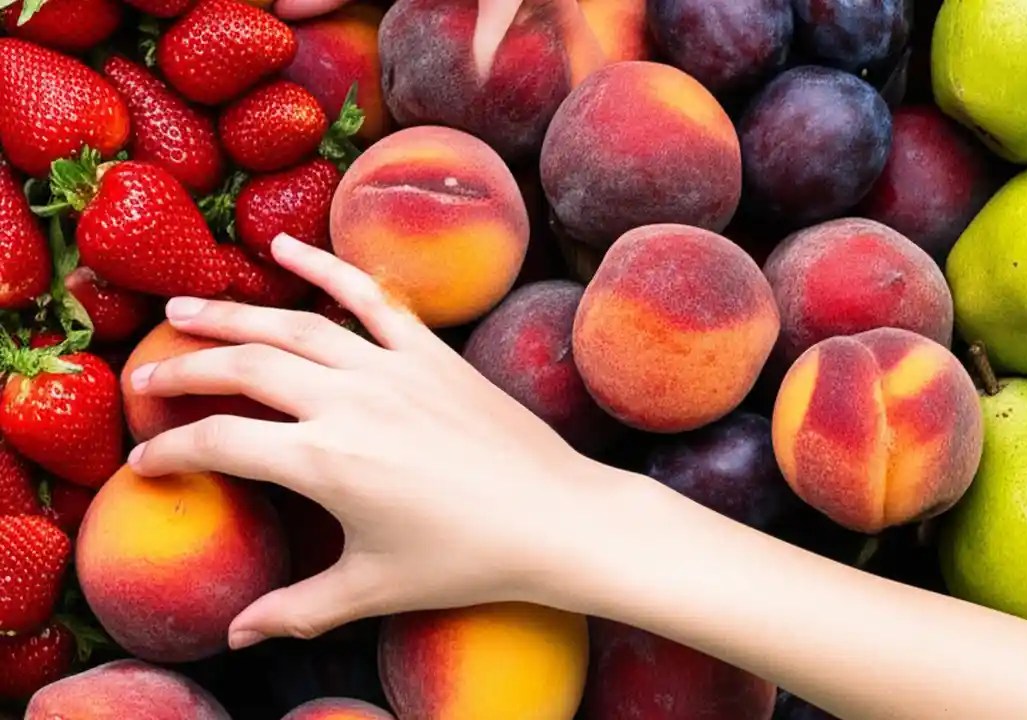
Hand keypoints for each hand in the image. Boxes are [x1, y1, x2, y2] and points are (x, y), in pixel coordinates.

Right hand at [126, 234, 605, 648]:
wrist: (556, 519)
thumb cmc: (466, 561)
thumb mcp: (372, 588)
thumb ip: (296, 610)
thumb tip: (236, 637)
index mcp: (324, 463)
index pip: (218, 444)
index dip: (169, 451)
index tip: (143, 460)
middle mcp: (349, 403)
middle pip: (242, 369)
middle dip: (182, 370)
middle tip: (144, 377)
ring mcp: (393, 369)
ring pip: (293, 325)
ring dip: (231, 313)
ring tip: (183, 309)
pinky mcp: (431, 352)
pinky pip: (369, 296)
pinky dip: (324, 265)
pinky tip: (284, 247)